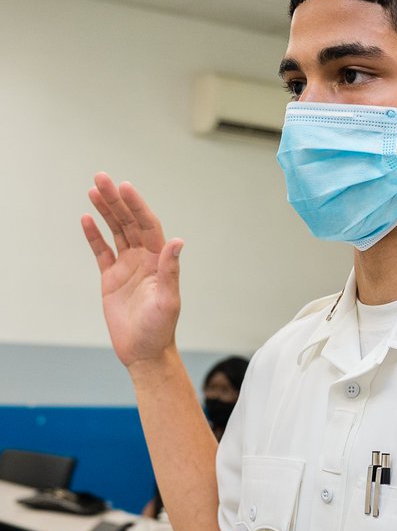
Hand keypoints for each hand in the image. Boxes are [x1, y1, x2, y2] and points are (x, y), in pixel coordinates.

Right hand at [82, 173, 184, 367]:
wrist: (144, 352)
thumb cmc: (160, 329)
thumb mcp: (168, 300)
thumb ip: (170, 271)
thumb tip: (177, 242)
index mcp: (159, 261)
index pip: (147, 226)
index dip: (136, 206)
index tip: (125, 187)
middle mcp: (144, 259)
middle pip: (129, 223)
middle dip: (116, 200)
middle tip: (101, 178)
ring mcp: (127, 267)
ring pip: (115, 232)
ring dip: (106, 211)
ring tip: (93, 190)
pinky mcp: (111, 278)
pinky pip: (101, 251)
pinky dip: (94, 236)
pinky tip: (87, 218)